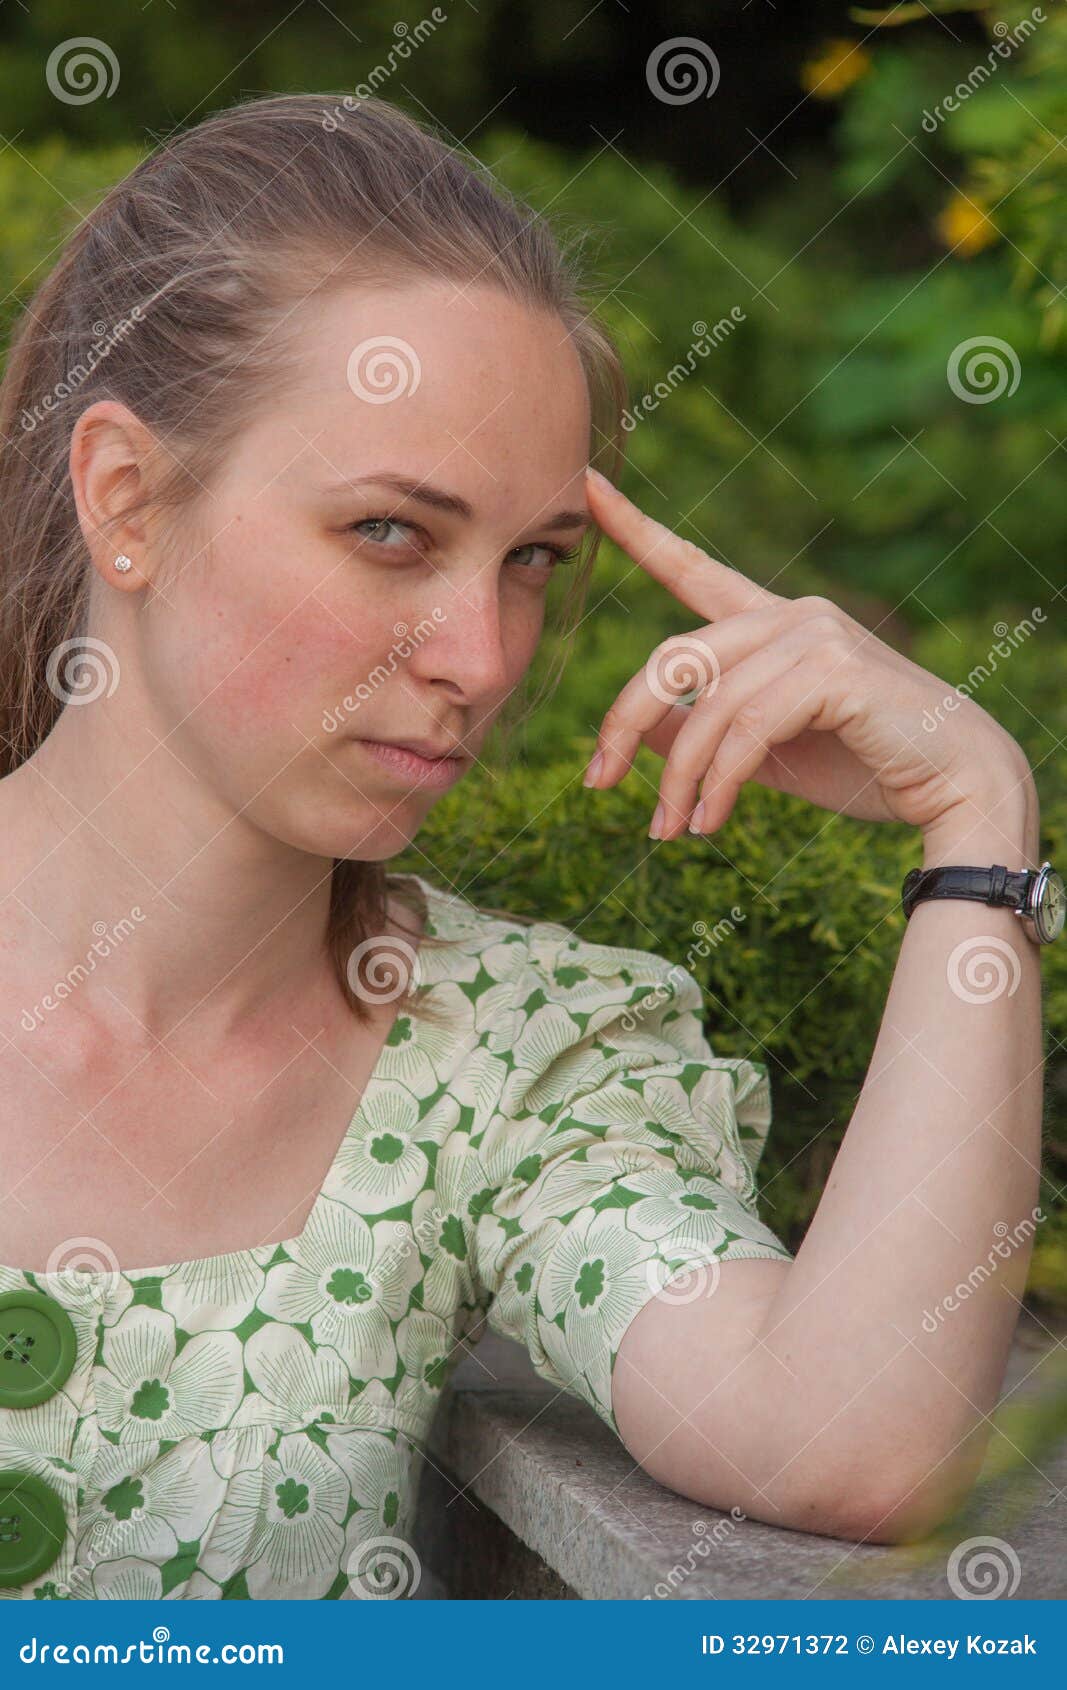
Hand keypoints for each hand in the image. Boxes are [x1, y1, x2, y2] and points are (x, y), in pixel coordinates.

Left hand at [581, 468, 1031, 840]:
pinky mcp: (836, 671)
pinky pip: (747, 728)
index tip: (585, 488)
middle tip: (595, 785)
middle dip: (623, 724)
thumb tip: (639, 736)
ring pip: (707, 704)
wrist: (957, 786)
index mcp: (773, 622)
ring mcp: (816, 635)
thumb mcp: (766, 754)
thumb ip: (706, 735)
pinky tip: (709, 822)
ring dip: (679, 777)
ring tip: (670, 830)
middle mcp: (791, 614)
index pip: (692, 569)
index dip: (637, 531)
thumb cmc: (866, 766)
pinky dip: (719, 782)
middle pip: (673, 657)